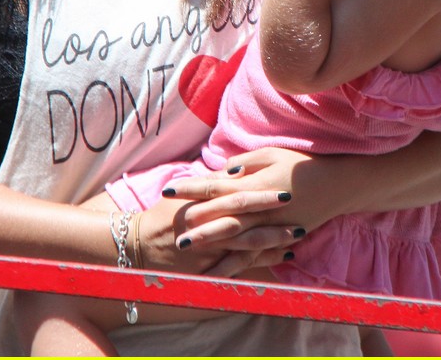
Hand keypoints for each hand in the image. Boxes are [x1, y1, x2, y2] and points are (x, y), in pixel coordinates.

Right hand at [137, 191, 299, 277]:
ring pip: (250, 246)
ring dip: (276, 241)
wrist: (137, 247)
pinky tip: (283, 256)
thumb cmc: (161, 217)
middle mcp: (208, 227)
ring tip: (299, 235)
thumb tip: (232, 171)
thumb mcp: (183, 195)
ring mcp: (210, 251)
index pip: (238, 197)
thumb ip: (209, 183)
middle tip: (303, 216)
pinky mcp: (210, 269)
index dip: (264, 195)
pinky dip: (264, 261)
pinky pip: (242, 266)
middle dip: (276, 220)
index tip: (287, 190)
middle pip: (249, 223)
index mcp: (202, 204)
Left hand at [162, 148, 352, 272]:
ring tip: (190, 255)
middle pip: (224, 219)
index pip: (216, 187)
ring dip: (213, 249)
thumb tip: (220, 174)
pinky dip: (236, 266)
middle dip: (198, 228)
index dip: (191, 189)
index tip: (168, 190)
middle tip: (174, 238)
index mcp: (255, 184)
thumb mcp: (272, 154)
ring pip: (237, 242)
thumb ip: (243, 164)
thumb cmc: (300, 164)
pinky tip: (219, 274)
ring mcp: (272, 227)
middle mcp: (261, 209)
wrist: (337, 184)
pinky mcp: (281, 240)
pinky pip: (255, 256)